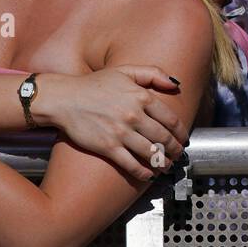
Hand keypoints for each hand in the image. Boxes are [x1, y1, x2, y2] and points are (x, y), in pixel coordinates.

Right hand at [42, 66, 188, 180]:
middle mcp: (134, 115)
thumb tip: (176, 84)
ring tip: (167, 166)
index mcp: (141, 97)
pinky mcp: (108, 147)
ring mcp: (121, 133)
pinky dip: (143, 172)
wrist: (64, 99)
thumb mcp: (125, 71)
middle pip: (164, 138)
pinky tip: (148, 175)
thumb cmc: (94, 84)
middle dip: (175, 149)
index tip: (183, 138)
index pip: (170, 119)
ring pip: (151, 153)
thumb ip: (153, 73)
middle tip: (178, 154)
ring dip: (163, 162)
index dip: (180, 132)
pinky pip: (131, 164)